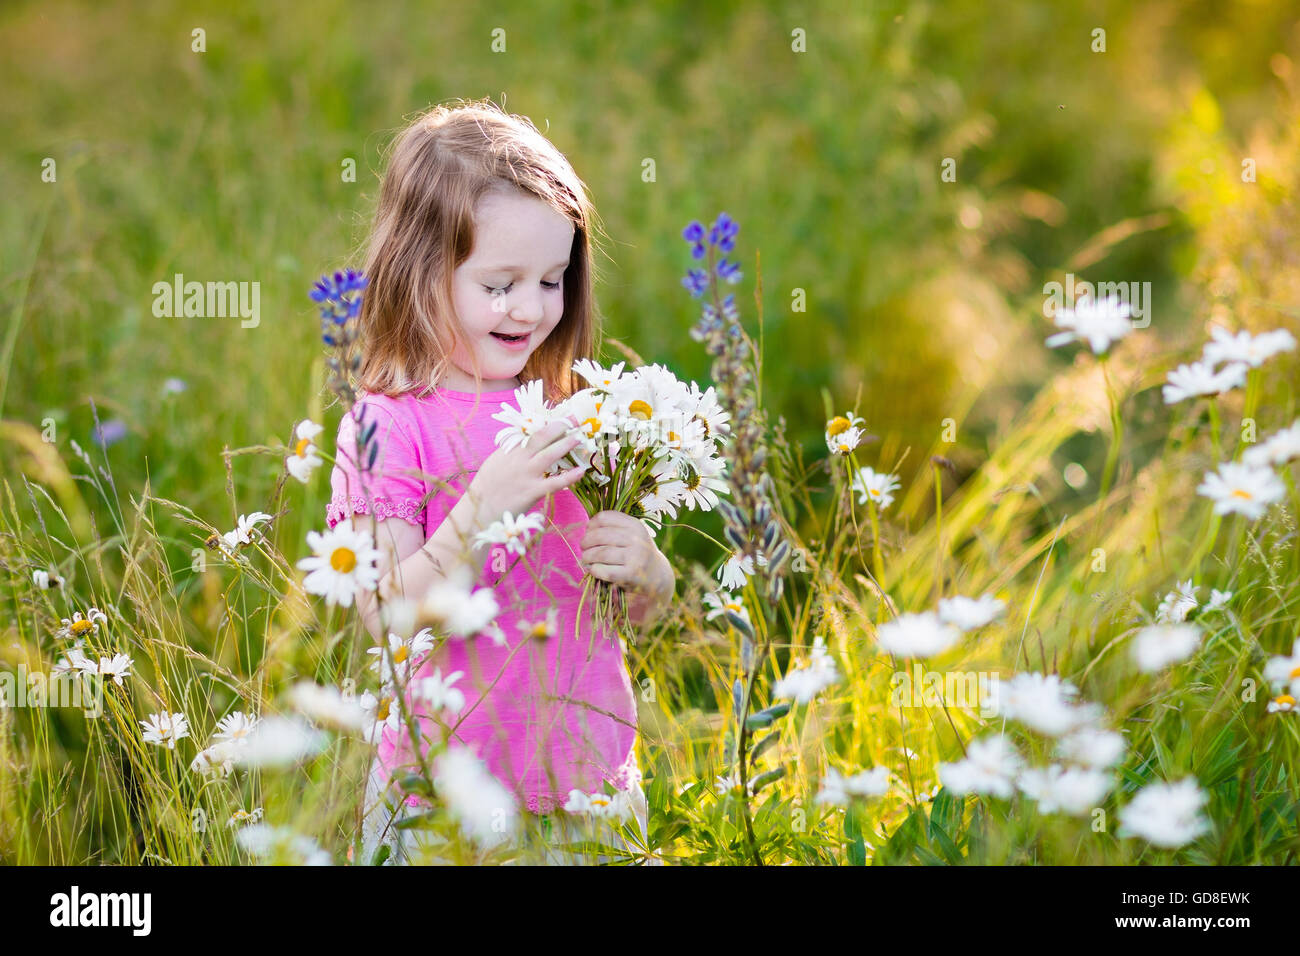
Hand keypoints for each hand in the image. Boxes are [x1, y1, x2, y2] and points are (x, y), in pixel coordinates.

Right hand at [471, 417, 588, 520]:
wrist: (479, 508)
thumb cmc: (487, 487)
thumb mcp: (496, 462)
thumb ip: (511, 452)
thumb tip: (525, 442)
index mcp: (509, 450)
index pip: (531, 431)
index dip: (548, 422)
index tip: (562, 415)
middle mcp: (518, 459)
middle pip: (542, 437)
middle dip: (560, 425)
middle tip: (576, 418)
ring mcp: (526, 475)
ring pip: (550, 455)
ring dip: (566, 444)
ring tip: (580, 437)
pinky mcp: (531, 492)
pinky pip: (554, 483)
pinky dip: (568, 476)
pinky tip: (581, 471)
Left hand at [579, 510, 672, 598]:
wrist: (657, 576)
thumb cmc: (637, 553)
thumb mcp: (631, 534)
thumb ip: (613, 527)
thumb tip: (587, 525)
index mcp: (635, 525)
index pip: (604, 518)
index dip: (591, 525)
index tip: (588, 532)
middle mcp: (637, 539)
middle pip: (599, 535)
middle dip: (586, 542)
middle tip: (583, 547)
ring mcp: (635, 557)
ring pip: (600, 553)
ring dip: (587, 557)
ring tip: (586, 559)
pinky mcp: (630, 575)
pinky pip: (603, 570)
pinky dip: (594, 570)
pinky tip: (594, 569)